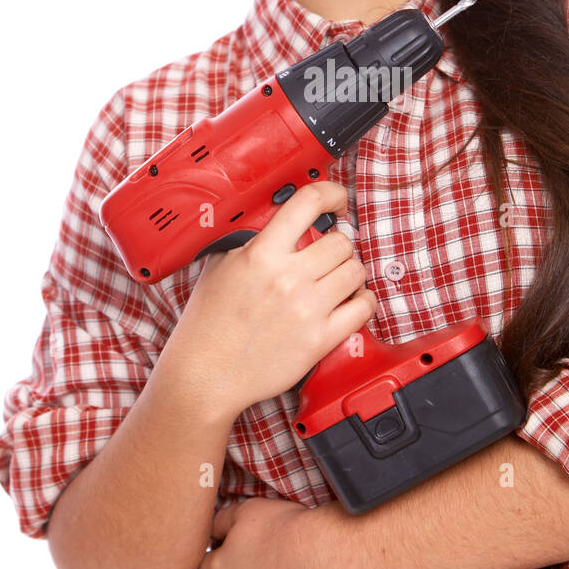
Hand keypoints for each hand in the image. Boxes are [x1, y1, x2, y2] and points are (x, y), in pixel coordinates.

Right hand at [158, 180, 377, 417]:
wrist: (205, 374)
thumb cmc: (209, 322)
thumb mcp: (221, 265)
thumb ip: (251, 239)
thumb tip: (278, 219)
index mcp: (261, 253)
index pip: (308, 202)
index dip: (332, 194)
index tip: (337, 201)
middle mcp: (288, 278)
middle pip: (341, 242)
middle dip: (338, 245)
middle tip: (329, 255)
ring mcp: (307, 309)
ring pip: (356, 271)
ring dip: (351, 273)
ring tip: (337, 280)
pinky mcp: (319, 340)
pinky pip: (363, 308)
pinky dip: (362, 302)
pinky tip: (349, 302)